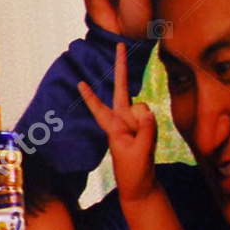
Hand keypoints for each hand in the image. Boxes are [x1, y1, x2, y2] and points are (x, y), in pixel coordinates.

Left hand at [77, 42, 157, 202]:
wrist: (143, 185)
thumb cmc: (134, 171)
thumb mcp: (137, 152)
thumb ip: (145, 130)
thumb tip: (148, 109)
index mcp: (111, 126)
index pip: (98, 108)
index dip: (90, 96)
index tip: (79, 82)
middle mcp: (122, 119)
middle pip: (122, 89)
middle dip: (121, 67)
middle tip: (120, 44)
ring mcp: (137, 120)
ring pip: (143, 109)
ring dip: (144, 126)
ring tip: (141, 144)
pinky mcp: (148, 124)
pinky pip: (150, 117)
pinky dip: (150, 128)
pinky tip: (146, 141)